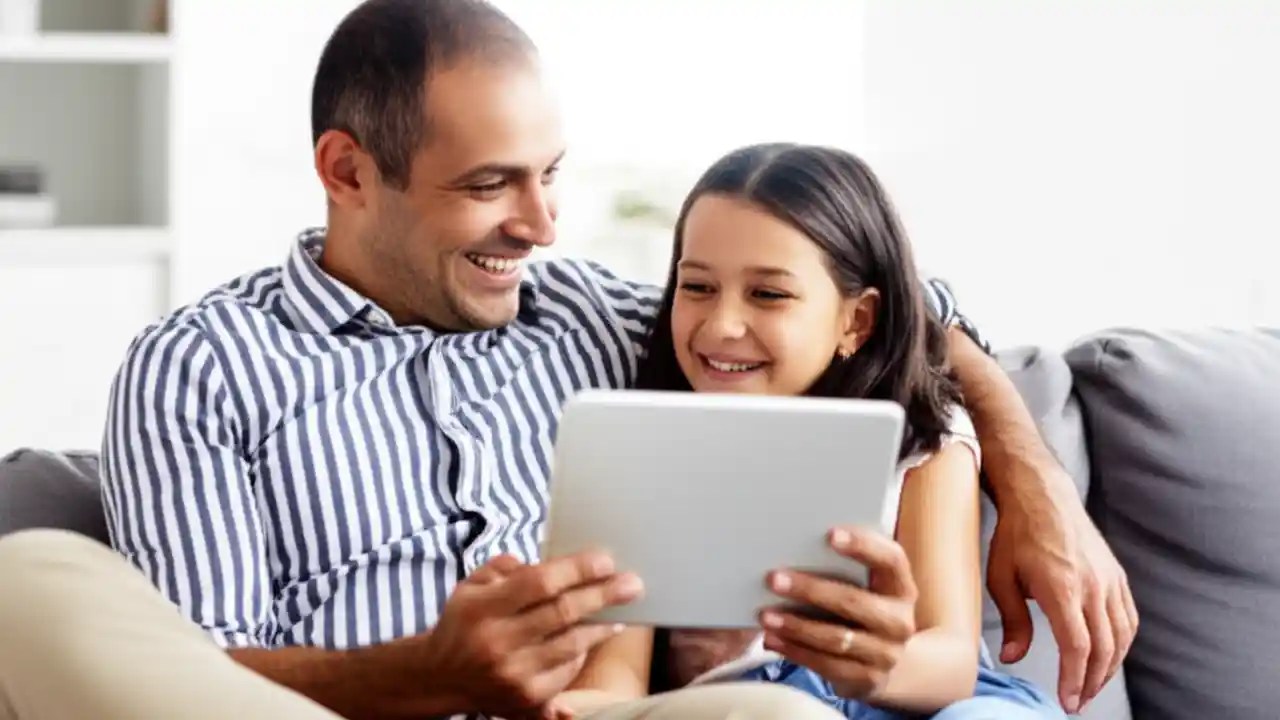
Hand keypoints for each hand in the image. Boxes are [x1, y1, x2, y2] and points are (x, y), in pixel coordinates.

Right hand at [421, 552, 643, 717]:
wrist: (439, 677)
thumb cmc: (465, 622)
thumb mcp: (473, 586)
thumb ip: (508, 568)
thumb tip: (554, 564)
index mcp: (482, 608)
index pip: (540, 583)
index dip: (577, 569)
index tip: (606, 560)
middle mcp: (498, 643)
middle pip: (563, 612)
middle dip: (603, 594)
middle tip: (632, 583)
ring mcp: (514, 674)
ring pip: (573, 643)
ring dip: (602, 624)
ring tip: (622, 609)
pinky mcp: (527, 698)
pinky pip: (568, 668)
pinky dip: (583, 649)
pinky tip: (593, 635)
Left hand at [759, 527, 916, 698]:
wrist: (881, 662)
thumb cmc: (861, 609)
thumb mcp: (865, 587)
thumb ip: (843, 568)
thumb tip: (790, 546)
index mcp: (901, 587)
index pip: (890, 560)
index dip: (863, 546)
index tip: (829, 534)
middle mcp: (899, 621)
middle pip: (854, 601)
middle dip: (810, 589)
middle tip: (773, 578)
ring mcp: (886, 654)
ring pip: (836, 638)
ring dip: (795, 625)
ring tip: (765, 615)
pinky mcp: (867, 679)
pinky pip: (826, 665)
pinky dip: (794, 650)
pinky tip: (771, 639)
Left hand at [986, 461, 1138, 713]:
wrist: (1041, 496)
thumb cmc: (1017, 535)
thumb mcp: (1002, 577)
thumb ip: (1013, 620)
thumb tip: (1013, 657)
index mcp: (1063, 588)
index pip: (1077, 647)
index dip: (1074, 679)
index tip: (1068, 701)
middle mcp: (1093, 585)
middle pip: (1104, 649)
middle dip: (1092, 682)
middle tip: (1078, 701)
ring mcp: (1110, 580)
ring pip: (1121, 637)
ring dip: (1109, 667)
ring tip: (1091, 685)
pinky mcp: (1117, 575)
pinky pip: (1128, 618)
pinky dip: (1122, 643)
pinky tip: (1109, 655)